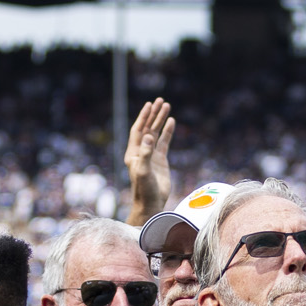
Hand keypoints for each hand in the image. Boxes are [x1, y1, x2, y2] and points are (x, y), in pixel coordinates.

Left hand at [125, 97, 175, 219]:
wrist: (151, 203)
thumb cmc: (144, 189)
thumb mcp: (143, 171)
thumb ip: (145, 153)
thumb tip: (148, 135)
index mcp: (133, 152)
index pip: (138, 130)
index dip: (143, 117)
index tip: (150, 105)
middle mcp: (141, 151)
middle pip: (147, 128)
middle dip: (153, 114)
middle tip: (160, 101)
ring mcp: (151, 155)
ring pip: (156, 133)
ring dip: (160, 120)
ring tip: (167, 106)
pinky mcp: (160, 160)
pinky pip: (164, 142)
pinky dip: (167, 132)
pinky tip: (171, 122)